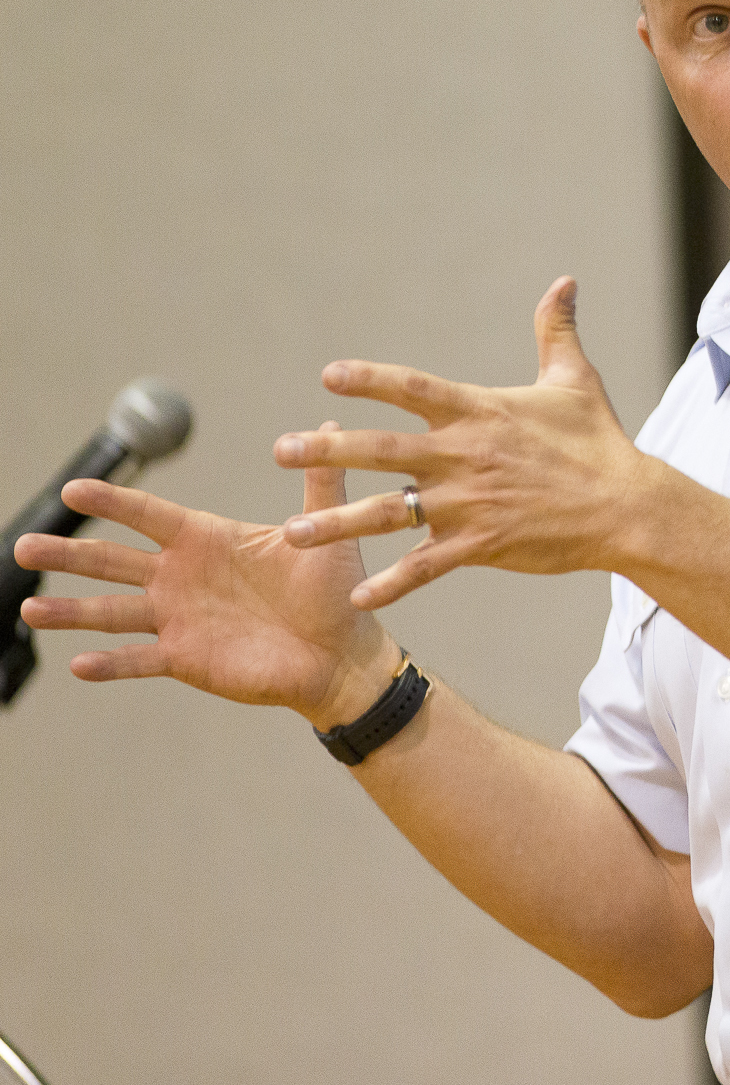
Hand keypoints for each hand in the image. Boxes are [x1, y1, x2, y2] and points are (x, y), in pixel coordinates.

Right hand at [15, 424, 399, 730]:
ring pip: (112, 612)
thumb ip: (319, 480)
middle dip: (69, 553)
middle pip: (114, 561)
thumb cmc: (334, 590)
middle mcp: (182, 577)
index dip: (112, 504)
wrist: (342, 654)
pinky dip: (110, 664)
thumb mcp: (324, 529)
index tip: (73, 490)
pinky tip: (77, 664)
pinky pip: (139, 660)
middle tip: (24, 546)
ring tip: (29, 609)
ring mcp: (179, 619)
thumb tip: (330, 420)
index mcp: (207, 540)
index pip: (148, 516)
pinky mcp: (186, 659)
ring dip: (70, 612)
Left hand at [272, 277, 656, 608]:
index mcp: (480, 412)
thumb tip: (565, 280)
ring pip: (389, 512)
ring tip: (291, 531)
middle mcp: (465, 455)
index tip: (329, 375)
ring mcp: (469, 503)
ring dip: (337, 522)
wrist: (627, 507)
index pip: (414, 388)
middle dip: (328, 450)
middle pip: (383, 449)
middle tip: (280, 450)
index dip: (371, 379)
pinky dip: (391, 582)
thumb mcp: (574, 380)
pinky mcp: (481, 544)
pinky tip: (356, 596)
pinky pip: (426, 567)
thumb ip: (556, 329)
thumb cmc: (599, 441)